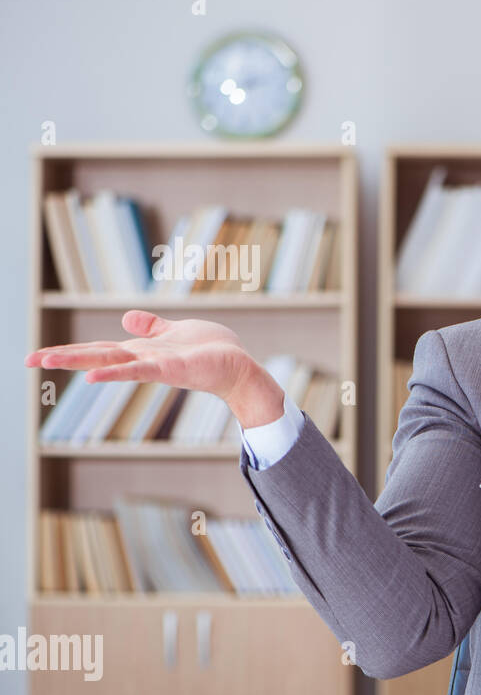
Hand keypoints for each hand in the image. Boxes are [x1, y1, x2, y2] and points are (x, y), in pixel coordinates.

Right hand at [24, 310, 284, 428]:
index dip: (68, 350)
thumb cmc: (212, 351)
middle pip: (95, 354)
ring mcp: (155, 364)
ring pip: (110, 360)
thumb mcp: (175, 331)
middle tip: (27, 359)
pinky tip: (92, 376)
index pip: (98, 348)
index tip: (37, 354)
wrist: (240, 367)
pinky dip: (116, 371)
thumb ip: (151, 327)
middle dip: (61, 356)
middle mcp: (142, 359)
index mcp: (140, 350)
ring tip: (47, 361)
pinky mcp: (172, 368)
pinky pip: (139, 370)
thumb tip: (126, 318)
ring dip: (79, 361)